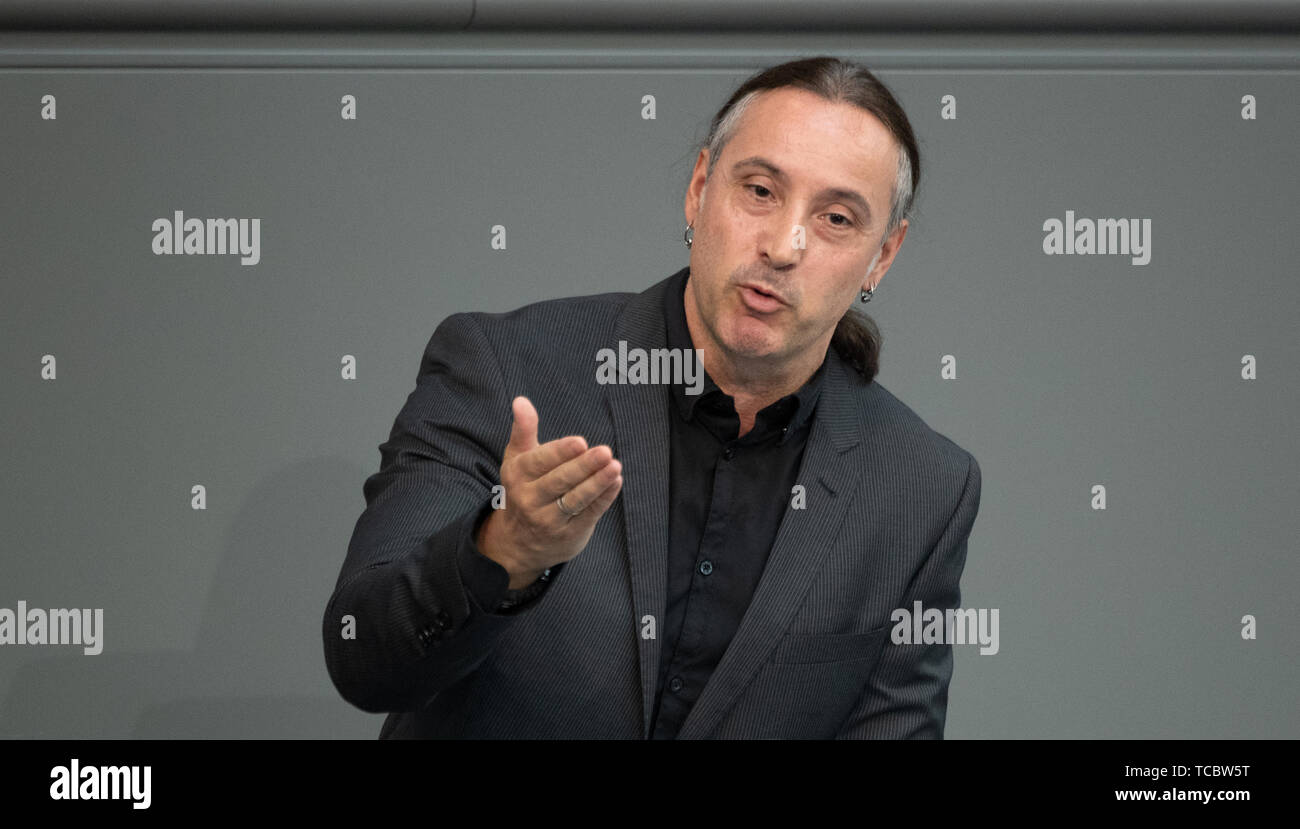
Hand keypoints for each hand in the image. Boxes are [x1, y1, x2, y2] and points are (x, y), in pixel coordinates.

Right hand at [475, 396, 622, 588]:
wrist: (517, 543)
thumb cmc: (523, 488)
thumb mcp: (517, 459)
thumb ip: (523, 430)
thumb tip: (521, 400)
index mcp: (518, 475)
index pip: (540, 461)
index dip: (561, 452)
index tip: (581, 442)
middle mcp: (530, 499)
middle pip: (559, 481)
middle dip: (584, 467)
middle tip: (605, 452)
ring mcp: (549, 520)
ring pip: (575, 500)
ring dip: (597, 483)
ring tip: (615, 467)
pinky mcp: (569, 534)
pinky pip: (589, 514)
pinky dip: (604, 498)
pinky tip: (616, 482)